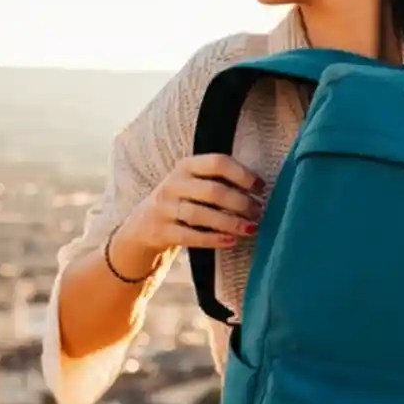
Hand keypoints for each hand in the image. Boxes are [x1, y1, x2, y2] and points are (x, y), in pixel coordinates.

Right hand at [117, 154, 264, 255]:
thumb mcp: (195, 183)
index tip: (261, 188)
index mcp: (186, 165)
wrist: (143, 225)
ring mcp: (165, 207)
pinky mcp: (160, 231)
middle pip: (212, 190)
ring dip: (230, 222)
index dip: (243, 174)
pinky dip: (213, 239)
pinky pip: (189, 236)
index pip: (218, 162)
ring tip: (251, 228)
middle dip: (240, 203)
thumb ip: (220, 182)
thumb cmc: (183, 201)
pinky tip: (232, 241)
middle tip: (259, 212)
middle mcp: (174, 183)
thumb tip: (260, 192)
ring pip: (200, 214)